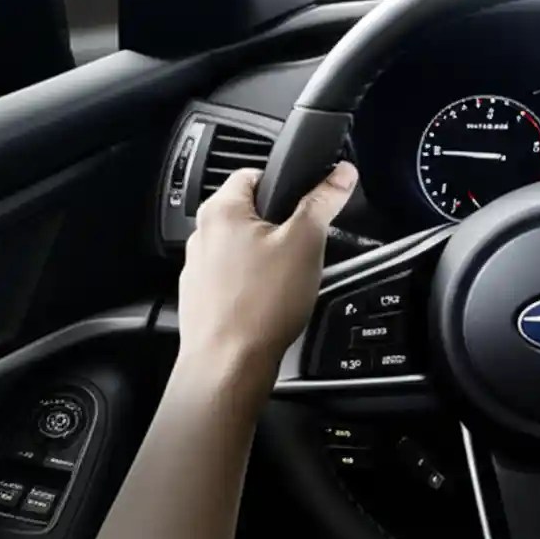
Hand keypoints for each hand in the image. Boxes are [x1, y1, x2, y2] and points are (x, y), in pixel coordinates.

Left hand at [178, 163, 357, 384]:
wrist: (229, 365)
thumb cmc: (261, 306)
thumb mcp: (306, 243)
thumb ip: (323, 201)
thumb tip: (341, 174)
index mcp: (221, 210)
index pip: (254, 172)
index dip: (286, 185)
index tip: (306, 205)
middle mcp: (202, 234)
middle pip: (251, 213)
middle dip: (279, 228)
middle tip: (302, 250)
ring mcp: (197, 268)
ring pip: (242, 248)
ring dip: (266, 258)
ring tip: (286, 281)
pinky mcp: (202, 297)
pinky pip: (234, 279)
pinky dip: (253, 285)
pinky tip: (269, 302)